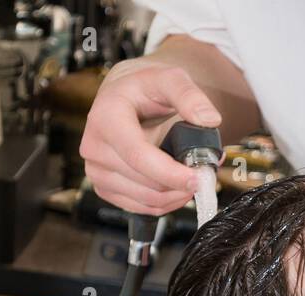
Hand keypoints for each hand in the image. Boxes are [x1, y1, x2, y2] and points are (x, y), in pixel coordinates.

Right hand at [81, 58, 222, 215]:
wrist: (126, 99)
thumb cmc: (146, 89)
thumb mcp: (169, 79)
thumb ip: (189, 95)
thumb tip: (210, 120)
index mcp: (106, 116)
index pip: (138, 155)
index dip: (169, 173)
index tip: (197, 179)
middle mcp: (94, 146)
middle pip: (145, 183)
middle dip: (180, 184)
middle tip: (205, 175)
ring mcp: (96, 170)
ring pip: (145, 200)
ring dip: (176, 195)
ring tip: (193, 178)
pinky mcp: (104, 188)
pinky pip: (140, 207)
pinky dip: (165, 203)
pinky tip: (177, 188)